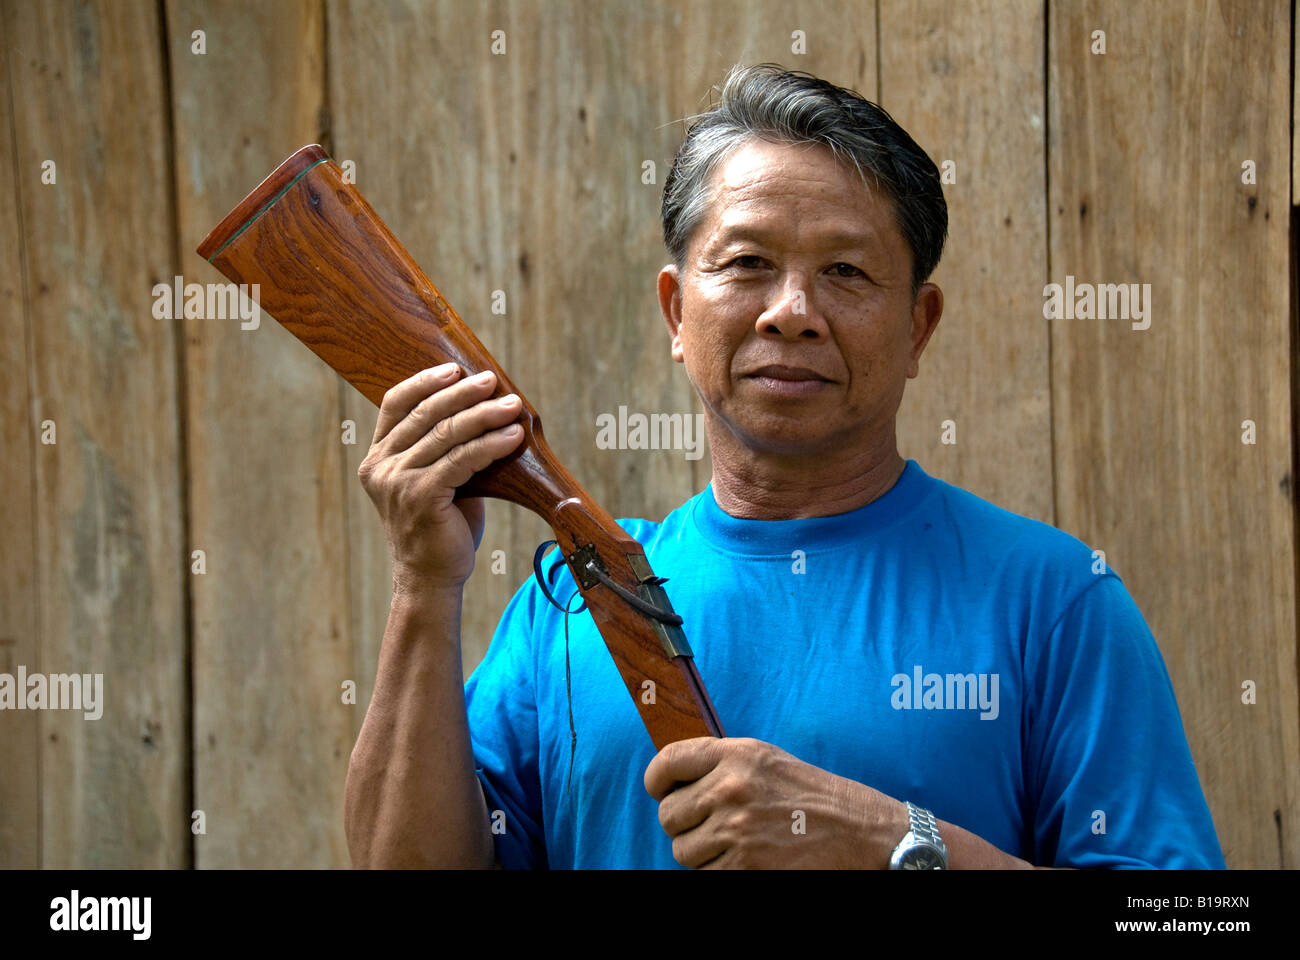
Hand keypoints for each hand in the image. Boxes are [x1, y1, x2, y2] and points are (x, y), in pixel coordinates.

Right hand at [357, 364, 524, 590]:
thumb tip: (482, 410)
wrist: (432, 578)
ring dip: (485, 415)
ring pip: (446, 434)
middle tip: (492, 381)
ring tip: (512, 405)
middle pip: (425, 414)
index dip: (425, 382)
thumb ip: (445, 449)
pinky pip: (462, 459)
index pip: (396, 404)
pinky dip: (490, 444)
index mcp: (377, 457)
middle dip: (463, 394)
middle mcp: (381, 466)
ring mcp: (398, 481)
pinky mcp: (421, 496)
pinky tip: (512, 437)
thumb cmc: (441, 528)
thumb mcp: (436, 480)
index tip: (455, 369)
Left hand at [644, 737, 908, 868]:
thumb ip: (720, 763)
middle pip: (668, 814)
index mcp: (736, 755)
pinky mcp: (743, 866)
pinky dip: (719, 870)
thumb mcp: (766, 760)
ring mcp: (736, 830)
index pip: (667, 762)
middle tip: (710, 822)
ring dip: (701, 850)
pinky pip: (705, 873)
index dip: (657, 780)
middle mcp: (731, 789)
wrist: (858, 832)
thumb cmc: (811, 794)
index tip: (661, 789)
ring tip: (734, 840)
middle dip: (684, 822)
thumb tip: (673, 777)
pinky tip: (747, 857)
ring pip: (682, 849)